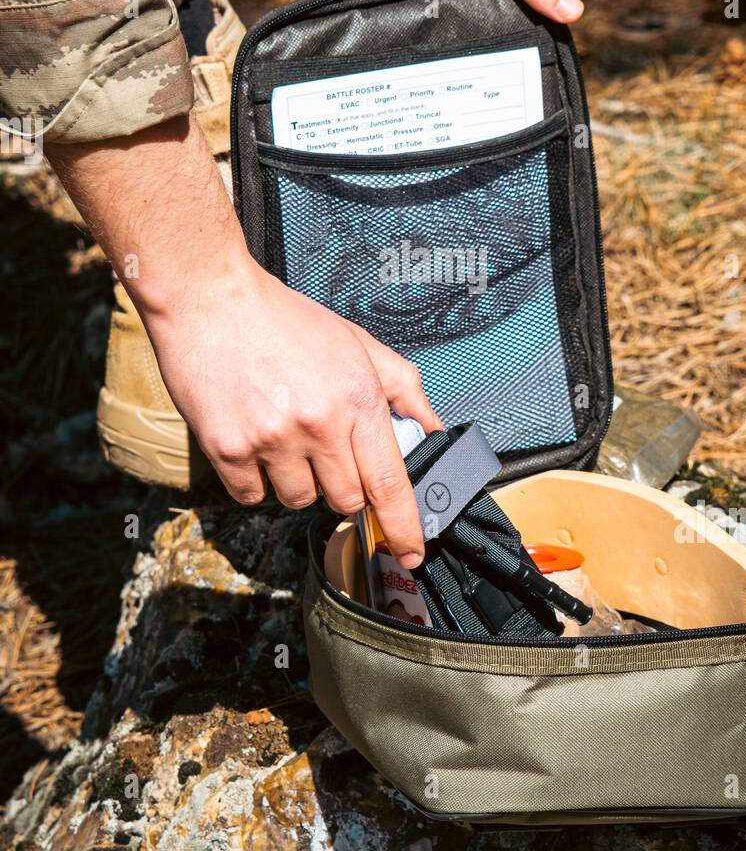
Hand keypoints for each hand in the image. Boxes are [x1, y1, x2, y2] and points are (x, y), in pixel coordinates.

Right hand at [146, 255, 440, 564]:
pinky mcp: (228, 448)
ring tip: (284, 432)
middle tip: (325, 447)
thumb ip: (401, 387)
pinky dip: (256, 479)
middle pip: (346, 500)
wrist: (211, 298)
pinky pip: (253, 495)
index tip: (411, 552)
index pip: (390, 483)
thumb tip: (429, 427)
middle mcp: (319, 424)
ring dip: (297, 480)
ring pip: (299, 500)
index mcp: (356, 399)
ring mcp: (272, 440)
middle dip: (343, 485)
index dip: (404, 527)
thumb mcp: (356, 341)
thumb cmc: (283, 319)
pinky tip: (254, 439)